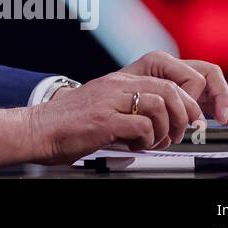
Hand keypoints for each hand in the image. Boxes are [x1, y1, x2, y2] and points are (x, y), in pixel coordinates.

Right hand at [0, 71, 203, 165]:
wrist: (38, 129)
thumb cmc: (68, 124)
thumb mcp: (103, 106)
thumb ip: (127, 106)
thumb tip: (157, 120)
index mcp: (117, 82)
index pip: (166, 82)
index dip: (185, 103)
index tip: (188, 121)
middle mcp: (115, 86)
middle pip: (168, 90)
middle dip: (183, 115)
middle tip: (180, 133)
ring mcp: (109, 102)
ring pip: (158, 106)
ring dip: (165, 129)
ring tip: (156, 142)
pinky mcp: (104, 120)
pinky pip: (141, 126)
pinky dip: (147, 140)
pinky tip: (136, 146)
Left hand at [121, 50, 227, 126]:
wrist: (104, 103)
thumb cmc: (111, 95)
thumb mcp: (130, 90)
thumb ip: (154, 95)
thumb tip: (179, 111)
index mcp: (159, 62)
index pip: (192, 76)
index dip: (196, 97)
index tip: (194, 118)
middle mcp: (173, 68)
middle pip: (209, 74)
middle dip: (221, 96)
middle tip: (224, 117)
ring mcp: (182, 80)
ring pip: (213, 84)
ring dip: (225, 102)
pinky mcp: (187, 94)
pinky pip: (209, 97)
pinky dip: (221, 108)